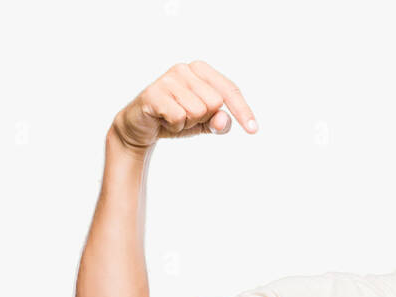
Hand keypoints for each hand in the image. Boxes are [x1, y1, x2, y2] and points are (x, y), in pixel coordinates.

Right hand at [110, 61, 257, 151]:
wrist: (142, 126)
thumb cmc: (177, 119)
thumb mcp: (204, 123)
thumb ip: (219, 123)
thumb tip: (223, 118)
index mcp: (200, 70)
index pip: (229, 90)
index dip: (242, 111)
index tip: (254, 130)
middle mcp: (184, 69)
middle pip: (214, 103)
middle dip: (203, 118)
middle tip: (186, 117)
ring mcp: (168, 79)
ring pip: (197, 111)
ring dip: (188, 123)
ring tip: (174, 117)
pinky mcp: (154, 93)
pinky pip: (179, 117)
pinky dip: (174, 126)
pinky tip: (163, 120)